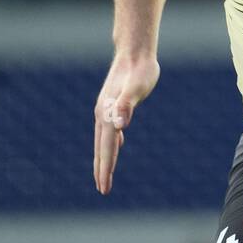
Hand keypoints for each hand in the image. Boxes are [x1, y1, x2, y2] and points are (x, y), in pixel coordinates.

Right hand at [93, 55, 160, 193]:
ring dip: (104, 157)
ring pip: (104, 139)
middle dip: (102, 169)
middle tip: (103, 189)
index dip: (106, 168)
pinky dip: (111, 140)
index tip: (104, 188)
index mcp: (108, 114)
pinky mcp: (113, 103)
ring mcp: (107, 108)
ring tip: (104, 173)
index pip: (107, 148)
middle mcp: (103, 113)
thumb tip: (120, 126)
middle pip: (101, 147)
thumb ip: (127, 105)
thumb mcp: (138, 87)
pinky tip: (117, 142)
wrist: (135, 52)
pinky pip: (110, 128)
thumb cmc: (140, 70)